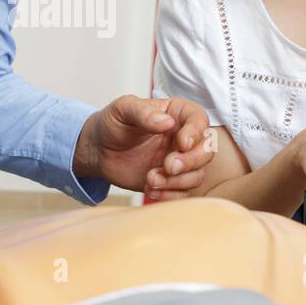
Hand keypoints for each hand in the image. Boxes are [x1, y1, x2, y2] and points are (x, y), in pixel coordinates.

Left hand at [74, 95, 213, 197]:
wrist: (99, 150)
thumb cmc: (113, 124)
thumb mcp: (123, 109)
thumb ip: (143, 112)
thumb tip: (167, 123)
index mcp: (177, 114)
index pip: (199, 120)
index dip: (196, 133)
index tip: (182, 143)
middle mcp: (183, 137)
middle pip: (206, 150)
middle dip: (190, 162)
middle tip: (167, 166)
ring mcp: (179, 161)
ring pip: (197, 175)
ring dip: (177, 182)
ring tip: (151, 179)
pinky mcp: (171, 181)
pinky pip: (183, 193)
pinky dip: (170, 195)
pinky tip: (151, 190)